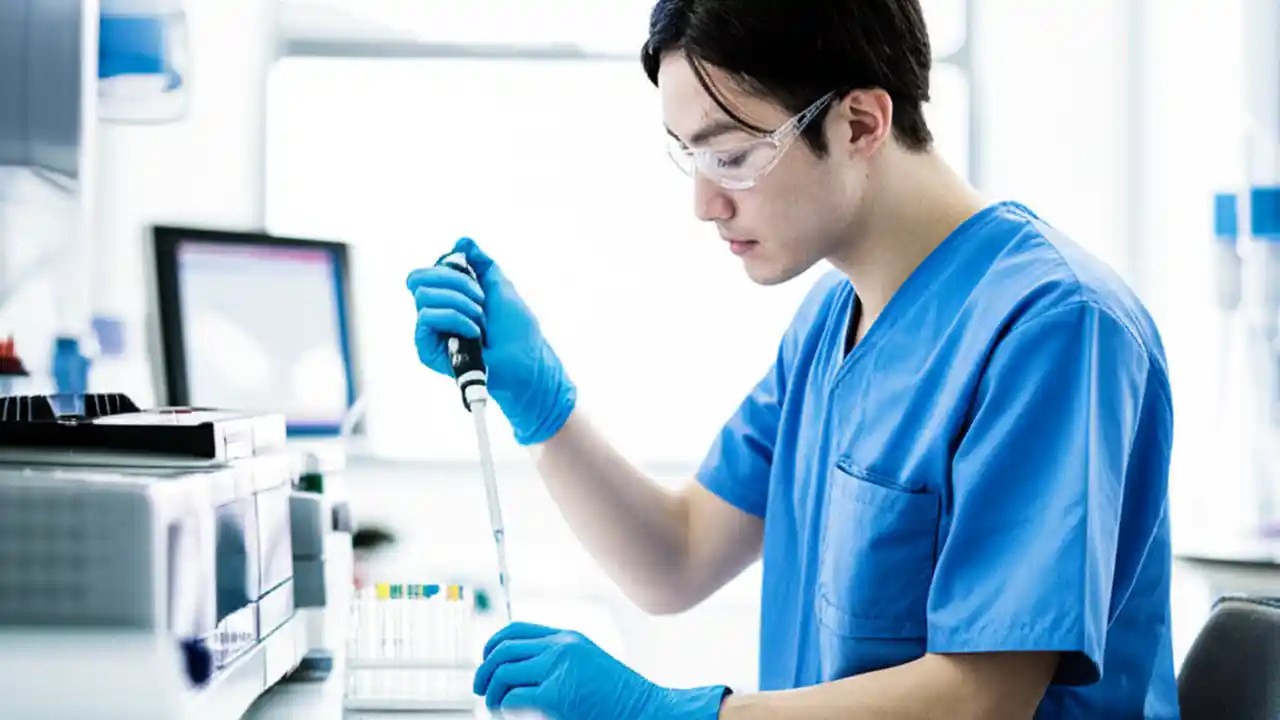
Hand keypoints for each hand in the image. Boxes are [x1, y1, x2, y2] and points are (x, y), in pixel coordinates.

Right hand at [405, 237, 575, 444]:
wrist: (524, 361)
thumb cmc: (517, 329)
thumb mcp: (500, 286)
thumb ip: (480, 262)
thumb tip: (462, 240)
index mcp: (448, 296)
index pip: (426, 272)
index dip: (449, 270)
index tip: (476, 281)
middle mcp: (435, 311)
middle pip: (418, 279)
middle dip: (455, 283)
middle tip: (480, 300)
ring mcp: (430, 331)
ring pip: (423, 297)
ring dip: (460, 303)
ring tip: (480, 320)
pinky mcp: (427, 349)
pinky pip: (426, 318)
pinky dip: (455, 318)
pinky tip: (473, 332)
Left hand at [473, 622, 728, 719]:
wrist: (648, 712)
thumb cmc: (620, 700)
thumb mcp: (588, 668)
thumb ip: (559, 664)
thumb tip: (517, 674)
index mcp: (568, 638)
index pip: (515, 631)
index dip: (492, 645)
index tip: (485, 663)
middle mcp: (561, 647)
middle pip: (502, 651)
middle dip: (484, 672)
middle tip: (481, 693)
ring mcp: (558, 668)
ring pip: (502, 675)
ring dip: (492, 697)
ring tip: (498, 711)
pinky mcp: (554, 695)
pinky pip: (512, 700)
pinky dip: (505, 712)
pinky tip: (512, 719)